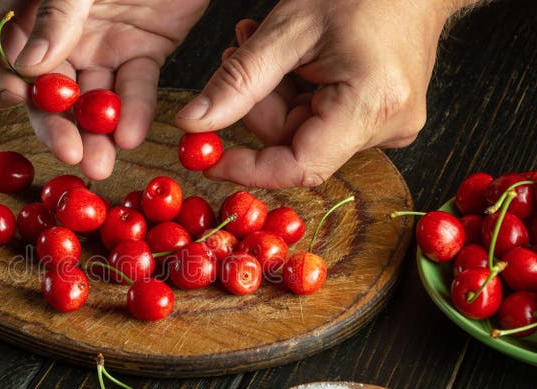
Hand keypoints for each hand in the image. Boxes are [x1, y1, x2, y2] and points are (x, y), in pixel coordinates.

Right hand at [0, 0, 206, 180]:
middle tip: (70, 153)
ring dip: (96, 135)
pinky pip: (136, 89)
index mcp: (30, 12)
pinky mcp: (143, 53)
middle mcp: (61, 37)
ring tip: (101, 165)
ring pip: (92, 102)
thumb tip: (28, 66)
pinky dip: (135, 113)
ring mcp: (101, 48)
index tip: (13, 99)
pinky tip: (132, 135)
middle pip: (47, 94)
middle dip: (56, 127)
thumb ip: (57, 13)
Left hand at [175, 0, 461, 188]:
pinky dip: (297, 94)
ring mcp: (388, 126)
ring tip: (267, 43)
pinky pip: (322, 122)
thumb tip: (192, 124)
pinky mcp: (382, 118)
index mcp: (372, 105)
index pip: (299, 166)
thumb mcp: (288, 29)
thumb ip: (238, 81)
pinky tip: (293, 59)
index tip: (208, 157)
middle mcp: (387, 127)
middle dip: (260, 105)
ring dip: (276, 94)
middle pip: (296, 145)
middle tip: (239, 52)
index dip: (248, 168)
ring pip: (304, 133)